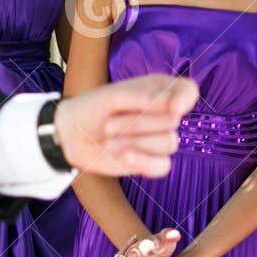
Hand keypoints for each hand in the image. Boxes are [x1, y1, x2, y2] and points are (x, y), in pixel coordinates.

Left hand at [54, 75, 198, 177]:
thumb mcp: (113, 98)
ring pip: (168, 143)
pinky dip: (142, 162)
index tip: (173, 107)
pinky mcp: (151, 161)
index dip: (185, 98)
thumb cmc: (91, 109)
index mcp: (158, 90)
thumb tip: (176, 108)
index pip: (187, 90)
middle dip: (138, 122)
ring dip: (134, 142)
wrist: (70, 136)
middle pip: (171, 120)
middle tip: (108, 123)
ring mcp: (158, 138)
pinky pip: (163, 165)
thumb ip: (145, 99)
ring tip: (107, 139)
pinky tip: (122, 156)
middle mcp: (163, 113)